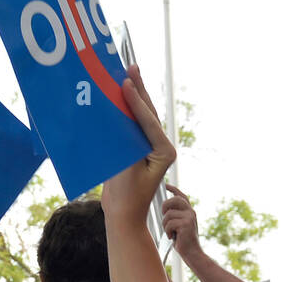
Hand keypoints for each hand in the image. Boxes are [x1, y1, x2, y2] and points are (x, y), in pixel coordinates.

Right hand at [101, 65, 175, 226]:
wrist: (123, 215)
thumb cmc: (127, 197)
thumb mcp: (125, 167)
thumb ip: (125, 142)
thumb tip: (119, 116)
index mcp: (165, 151)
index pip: (149, 121)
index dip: (137, 101)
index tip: (127, 82)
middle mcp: (161, 146)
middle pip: (148, 113)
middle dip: (139, 89)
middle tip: (131, 66)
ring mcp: (150, 147)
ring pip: (140, 116)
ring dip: (133, 95)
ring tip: (127, 72)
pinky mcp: (138, 148)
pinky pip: (131, 124)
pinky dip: (124, 109)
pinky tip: (116, 94)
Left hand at [162, 184, 201, 259]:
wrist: (193, 254)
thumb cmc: (184, 241)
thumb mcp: (180, 226)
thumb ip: (176, 216)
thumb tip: (164, 210)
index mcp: (189, 211)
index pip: (181, 196)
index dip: (173, 189)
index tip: (165, 185)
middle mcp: (191, 212)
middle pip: (173, 200)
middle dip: (165, 207)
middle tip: (164, 218)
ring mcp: (189, 217)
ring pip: (168, 214)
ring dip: (165, 225)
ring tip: (170, 233)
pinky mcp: (186, 224)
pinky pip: (169, 223)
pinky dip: (168, 231)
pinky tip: (172, 237)